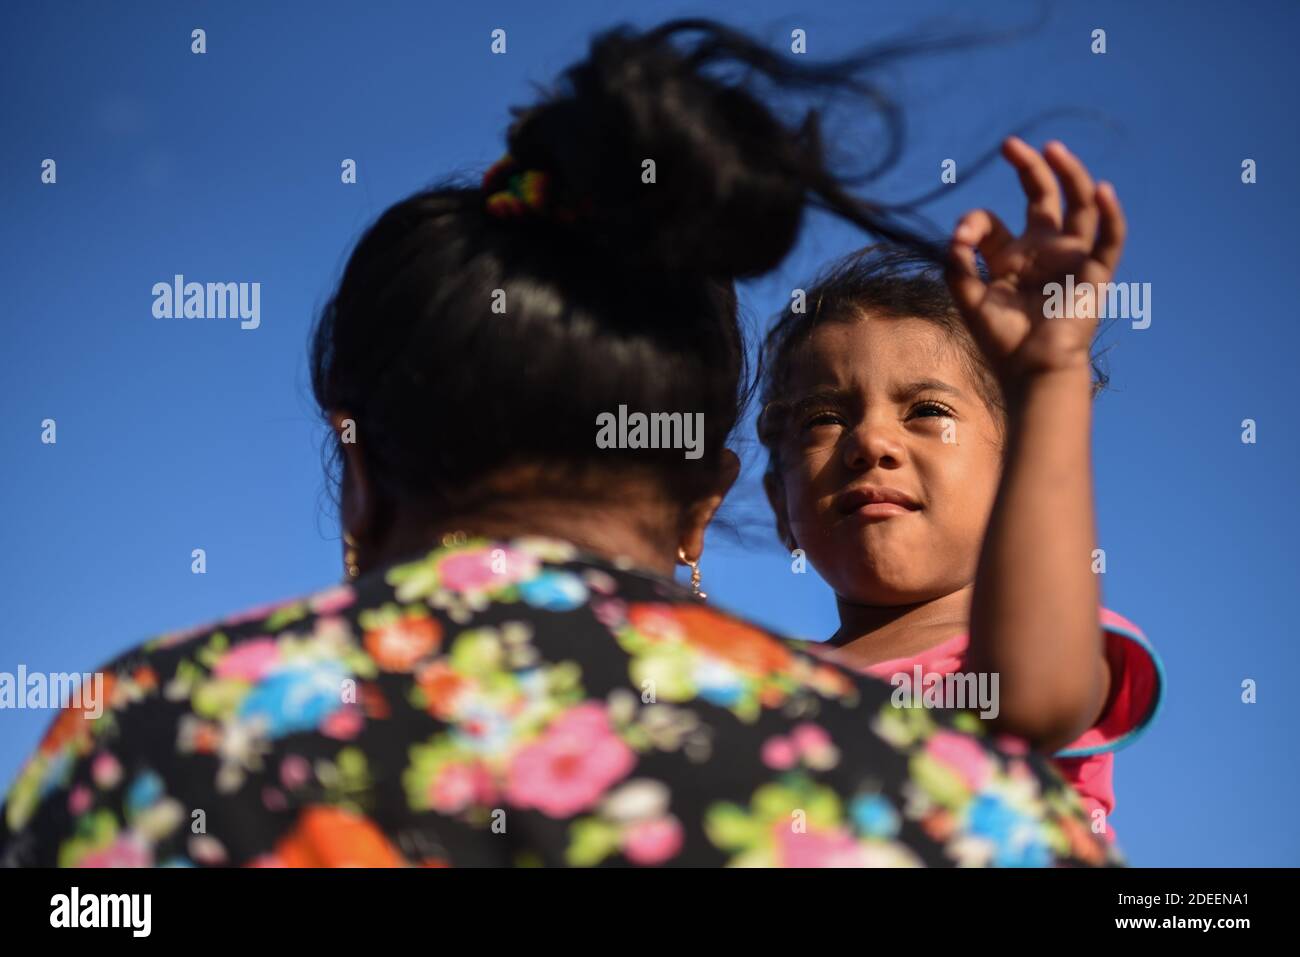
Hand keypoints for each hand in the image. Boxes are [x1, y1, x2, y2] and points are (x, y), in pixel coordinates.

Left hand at [945, 137, 1126, 387]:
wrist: (1031, 369)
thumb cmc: (1002, 340)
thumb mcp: (970, 300)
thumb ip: (958, 266)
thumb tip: (957, 235)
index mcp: (1011, 256)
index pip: (994, 222)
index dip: (976, 222)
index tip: (963, 236)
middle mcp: (1043, 250)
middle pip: (1043, 197)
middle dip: (1030, 168)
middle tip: (1012, 145)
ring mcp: (1071, 258)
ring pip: (1080, 206)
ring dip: (1071, 175)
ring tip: (1053, 150)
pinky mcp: (1095, 272)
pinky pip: (1110, 238)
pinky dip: (1111, 214)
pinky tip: (1103, 189)